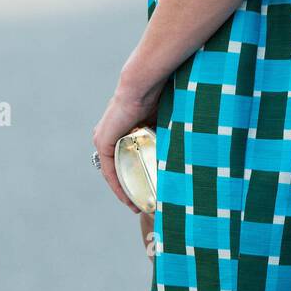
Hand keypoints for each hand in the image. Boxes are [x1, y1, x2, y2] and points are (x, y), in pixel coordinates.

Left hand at [92, 83, 161, 211]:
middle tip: (140, 204)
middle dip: (128, 188)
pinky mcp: (103, 142)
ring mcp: (104, 138)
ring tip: (135, 205)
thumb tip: (188, 146)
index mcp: (122, 129)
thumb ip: (165, 134)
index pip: (125, 159)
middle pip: (118, 168)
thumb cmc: (156, 96)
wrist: (142, 86)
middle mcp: (109, 135)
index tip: (145, 192)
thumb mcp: (161, 121)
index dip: (135, 176)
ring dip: (123, 190)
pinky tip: (127, 198)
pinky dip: (117, 184)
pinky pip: (109, 170)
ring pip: (113, 171)